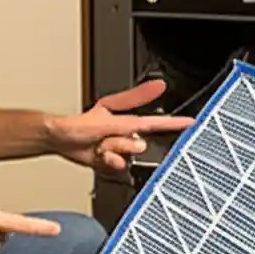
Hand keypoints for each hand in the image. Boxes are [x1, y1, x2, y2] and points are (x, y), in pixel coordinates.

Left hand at [49, 80, 193, 174]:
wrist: (60, 140)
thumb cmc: (79, 123)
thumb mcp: (110, 113)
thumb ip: (135, 112)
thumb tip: (158, 87)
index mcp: (128, 119)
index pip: (157, 121)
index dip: (176, 123)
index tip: (194, 123)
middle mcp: (125, 133)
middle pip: (138, 144)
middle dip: (123, 143)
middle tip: (107, 138)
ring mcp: (117, 148)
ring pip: (127, 157)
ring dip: (112, 152)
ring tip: (99, 146)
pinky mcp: (110, 161)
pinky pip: (118, 166)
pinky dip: (107, 162)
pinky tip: (98, 156)